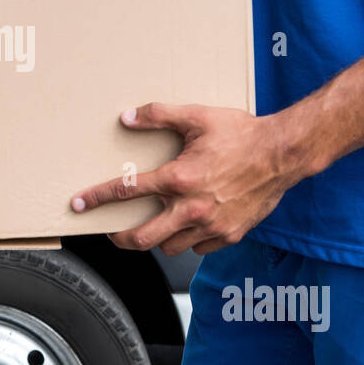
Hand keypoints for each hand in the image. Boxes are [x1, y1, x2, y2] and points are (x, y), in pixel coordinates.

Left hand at [69, 103, 310, 256]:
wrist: (285, 154)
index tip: (78, 206)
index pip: (127, 191)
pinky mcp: (229, 236)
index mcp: (179, 179)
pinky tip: (187, 225)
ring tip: (153, 224)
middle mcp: (192, 209)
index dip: (97, 199)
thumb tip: (126, 117)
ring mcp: (211, 226)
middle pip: (142, 238)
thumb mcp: (198, 116)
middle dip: (120, 238)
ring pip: (170, 247)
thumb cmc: (242, 134)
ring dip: (157, 238)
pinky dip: (188, 240)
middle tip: (112, 231)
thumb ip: (159, 116)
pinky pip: (198, 248)